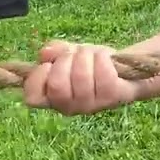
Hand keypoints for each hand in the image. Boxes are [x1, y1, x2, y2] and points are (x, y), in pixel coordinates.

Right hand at [23, 41, 138, 114]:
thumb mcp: (69, 53)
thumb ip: (54, 52)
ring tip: (92, 55)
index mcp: (53, 98)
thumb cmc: (91, 63)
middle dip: (65, 61)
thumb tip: (45, 53)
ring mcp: (91, 105)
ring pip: (81, 77)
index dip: (38, 77)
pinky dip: (102, 57)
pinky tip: (105, 57)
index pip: (33, 97)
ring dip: (86, 56)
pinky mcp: (112, 98)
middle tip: (75, 56)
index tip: (49, 64)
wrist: (126, 70)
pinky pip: (103, 74)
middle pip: (58, 85)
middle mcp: (69, 107)